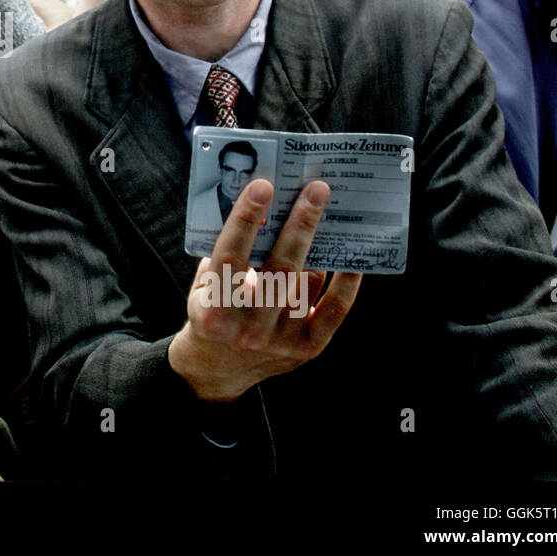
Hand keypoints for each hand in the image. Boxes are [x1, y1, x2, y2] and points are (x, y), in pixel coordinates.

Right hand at [168, 179, 361, 401]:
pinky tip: (352, 257)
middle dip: (300, 224)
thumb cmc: (211, 311)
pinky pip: (334, 309)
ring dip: (322, 244)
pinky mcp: (307, 350)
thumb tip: (264, 210)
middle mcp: (248, 327)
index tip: (263, 186)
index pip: (231, 255)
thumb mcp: (204, 285)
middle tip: (316, 191)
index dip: (246, 218)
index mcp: (214, 308)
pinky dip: (346, 282)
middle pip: (280, 267)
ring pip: (308, 283)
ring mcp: (280, 341)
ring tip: (332, 212)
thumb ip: (228, 254)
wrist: (216, 369)